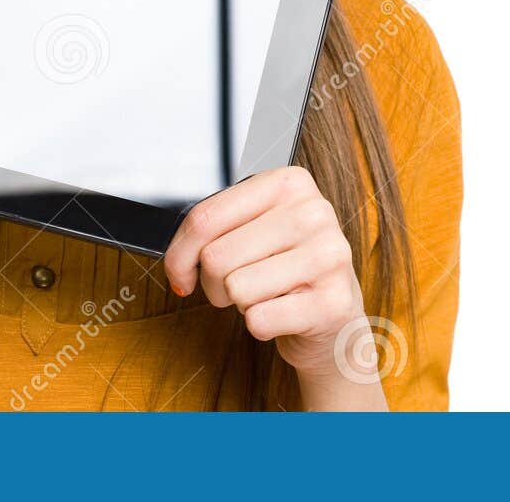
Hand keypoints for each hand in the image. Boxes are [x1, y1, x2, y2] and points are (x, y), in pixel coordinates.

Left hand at [163, 165, 384, 405]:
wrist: (333, 315)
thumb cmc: (284, 267)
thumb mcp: (254, 229)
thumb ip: (213, 229)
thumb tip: (176, 263)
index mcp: (290, 183)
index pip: (206, 217)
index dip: (180, 253)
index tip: (181, 272)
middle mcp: (315, 213)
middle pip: (217, 256)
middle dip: (214, 283)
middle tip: (238, 285)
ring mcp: (329, 257)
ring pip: (236, 289)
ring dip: (241, 303)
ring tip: (268, 295)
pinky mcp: (332, 304)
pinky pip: (259, 320)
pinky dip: (261, 325)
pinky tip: (285, 313)